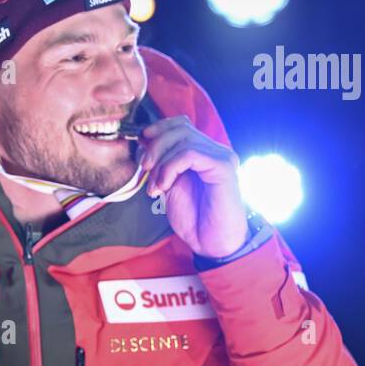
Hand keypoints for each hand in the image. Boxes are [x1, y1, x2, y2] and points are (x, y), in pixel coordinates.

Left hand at [139, 116, 247, 258]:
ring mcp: (221, 156)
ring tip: (156, 185)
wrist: (211, 241)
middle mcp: (214, 150)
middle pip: (180, 128)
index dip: (158, 128)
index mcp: (203, 152)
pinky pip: (190, 154)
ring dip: (161, 162)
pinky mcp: (223, 166)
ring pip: (184, 139)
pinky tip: (164, 187)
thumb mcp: (169, 183)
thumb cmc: (193, 216)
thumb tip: (145, 139)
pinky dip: (170, 168)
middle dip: (155, 145)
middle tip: (145, 168)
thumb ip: (162, 162)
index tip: (141, 143)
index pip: (181, 124)